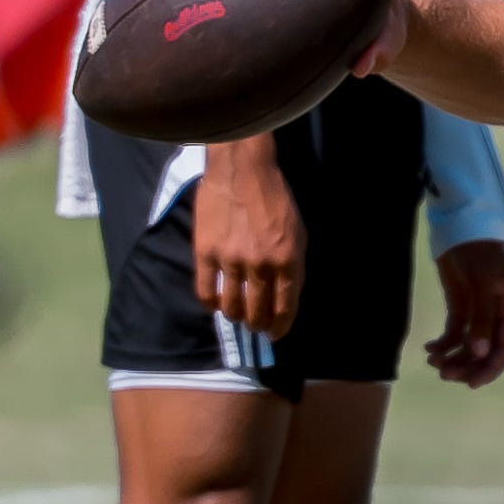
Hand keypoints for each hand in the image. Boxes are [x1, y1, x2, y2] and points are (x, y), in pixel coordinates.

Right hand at [191, 135, 302, 334]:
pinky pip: (206, 292)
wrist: (243, 170)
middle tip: (255, 325)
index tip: (275, 333)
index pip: (284, 307)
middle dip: (258, 324)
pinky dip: (211, 304)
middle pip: (257, 312)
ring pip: (231, 306)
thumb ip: (293, 267)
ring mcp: (231, 260)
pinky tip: (216, 302)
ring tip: (237, 313)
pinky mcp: (205, 253)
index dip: (280, 326)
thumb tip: (285, 298)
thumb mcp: (298, 234)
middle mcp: (260, 265)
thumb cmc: (275, 200)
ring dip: (235, 316)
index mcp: (287, 260)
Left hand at [425, 239, 503, 385]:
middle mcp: (496, 315)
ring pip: (468, 345)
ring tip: (433, 363)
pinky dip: (443, 344)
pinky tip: (429, 349)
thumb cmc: (479, 251)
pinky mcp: (461, 305)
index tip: (471, 384)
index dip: (491, 368)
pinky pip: (454, 333)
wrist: (463, 226)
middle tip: (444, 375)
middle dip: (467, 366)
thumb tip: (479, 353)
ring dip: (453, 357)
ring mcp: (478, 311)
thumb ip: (481, 318)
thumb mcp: (482, 283)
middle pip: (485, 351)